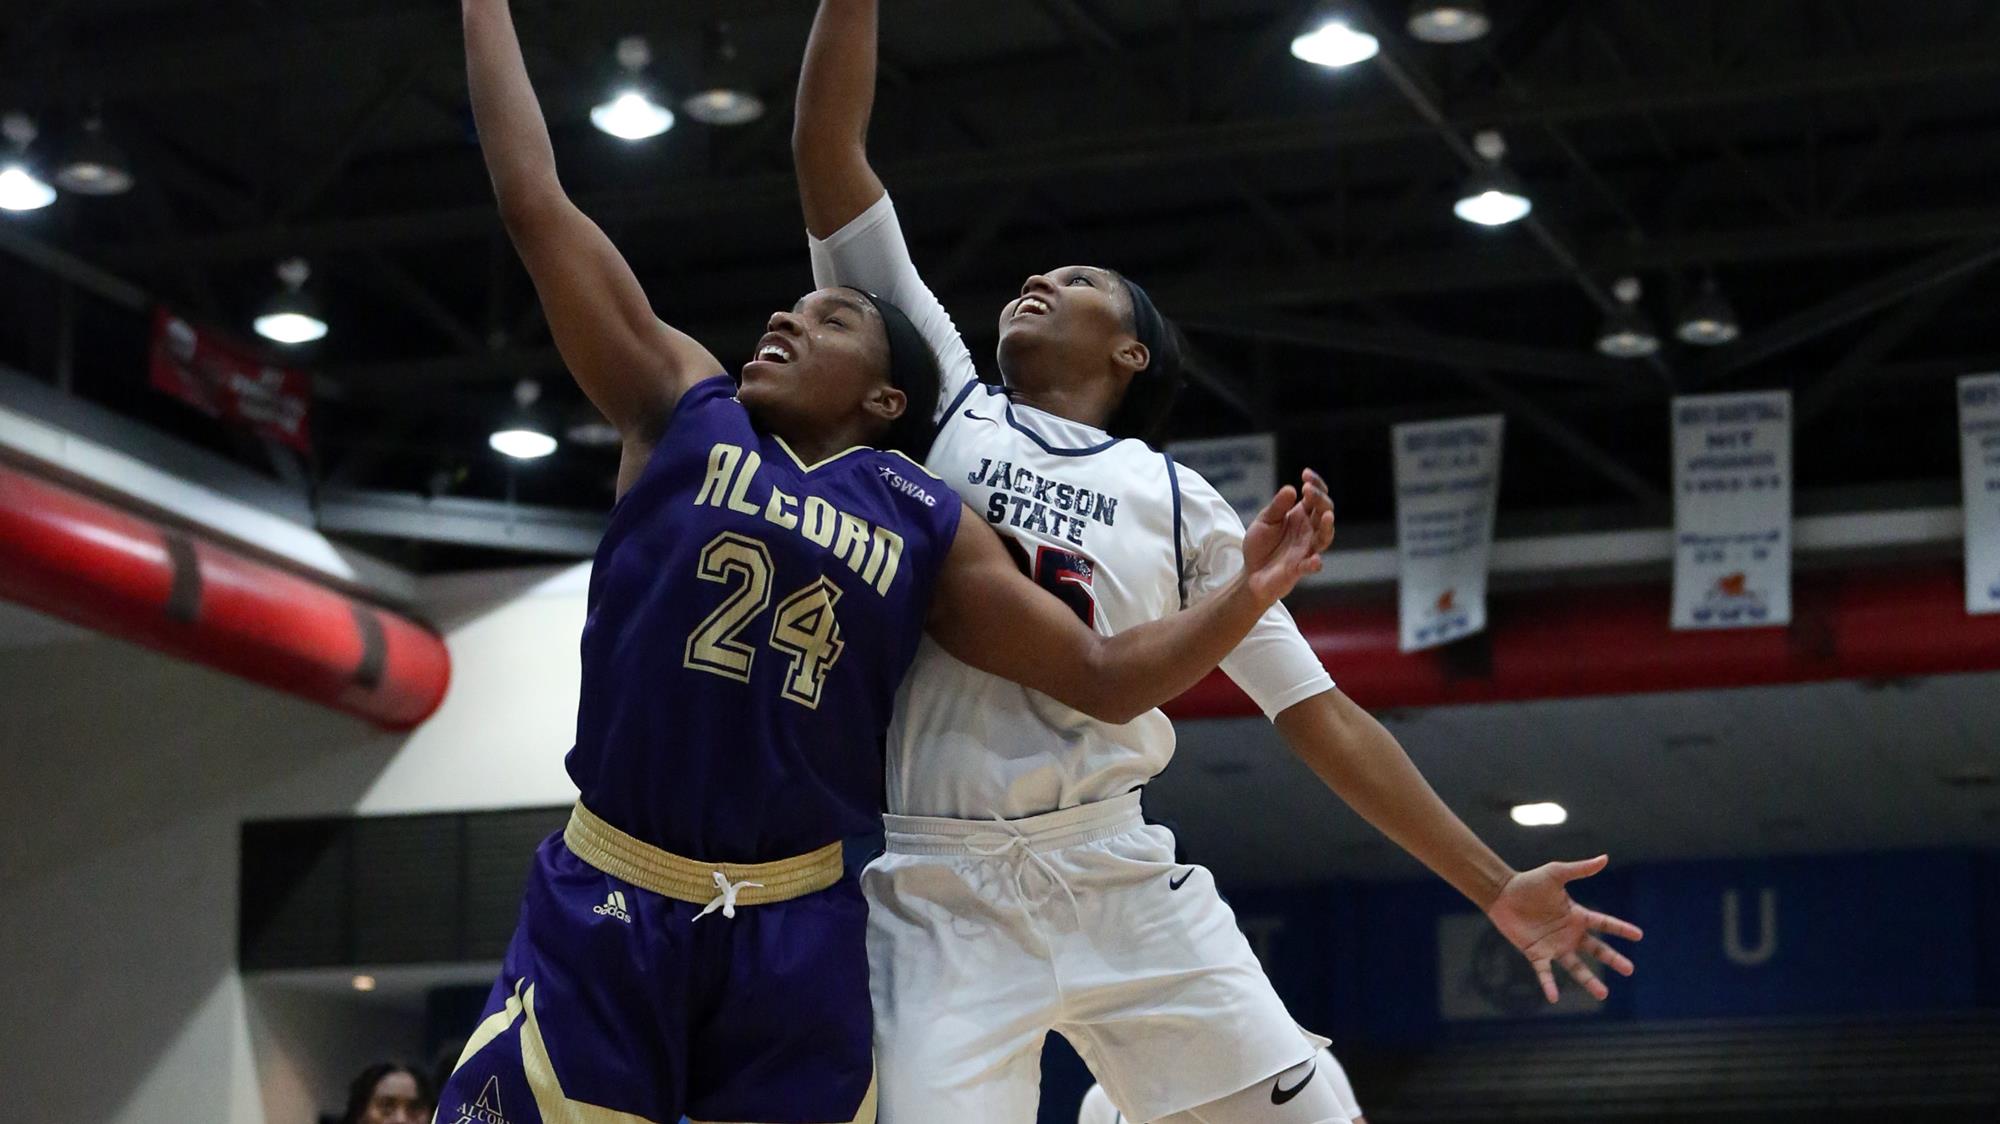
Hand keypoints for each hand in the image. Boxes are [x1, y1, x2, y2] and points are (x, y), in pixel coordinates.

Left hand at [1241, 469, 1334, 603]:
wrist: (1251, 573)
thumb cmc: (1261, 544)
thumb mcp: (1265, 521)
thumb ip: (1277, 507)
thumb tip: (1291, 489)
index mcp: (1301, 515)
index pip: (1316, 497)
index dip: (1316, 484)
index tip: (1306, 474)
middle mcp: (1309, 530)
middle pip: (1325, 512)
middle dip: (1320, 499)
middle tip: (1308, 490)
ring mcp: (1307, 549)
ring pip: (1325, 537)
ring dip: (1327, 527)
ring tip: (1327, 515)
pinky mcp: (1300, 568)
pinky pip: (1311, 566)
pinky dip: (1315, 563)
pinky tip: (1315, 559)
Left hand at [1484, 855, 1642, 1002]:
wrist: (1502, 893)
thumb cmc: (1529, 881)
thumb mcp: (1556, 873)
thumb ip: (1580, 869)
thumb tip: (1605, 858)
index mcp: (1576, 915)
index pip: (1604, 923)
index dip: (1621, 929)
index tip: (1639, 935)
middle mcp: (1569, 934)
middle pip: (1596, 950)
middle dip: (1613, 959)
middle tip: (1630, 970)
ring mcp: (1553, 945)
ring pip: (1576, 967)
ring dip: (1589, 981)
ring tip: (1603, 995)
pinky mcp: (1536, 953)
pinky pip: (1545, 972)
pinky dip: (1549, 985)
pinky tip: (1554, 998)